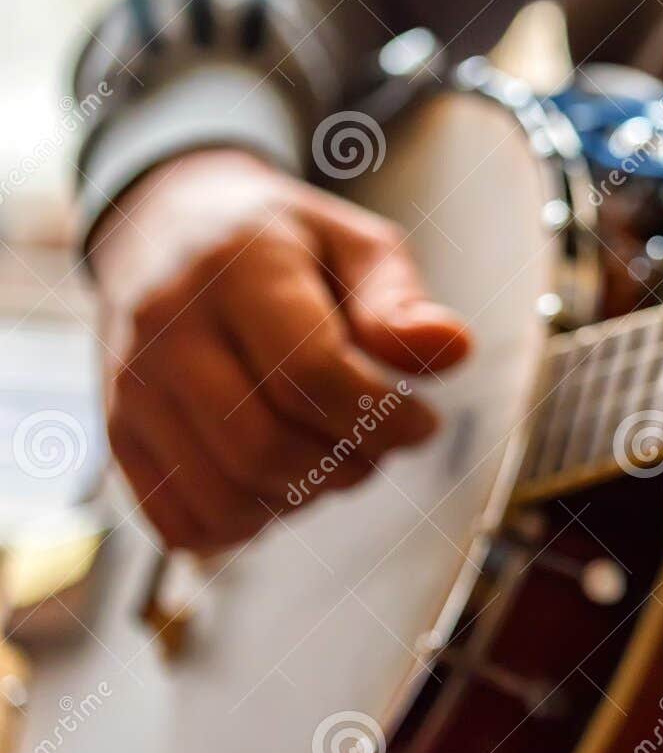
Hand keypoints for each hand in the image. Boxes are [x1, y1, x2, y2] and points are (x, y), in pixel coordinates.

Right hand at [91, 149, 472, 553]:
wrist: (166, 228)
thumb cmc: (283, 242)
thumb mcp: (356, 244)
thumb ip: (402, 302)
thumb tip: (455, 349)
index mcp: (237, 268)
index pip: (311, 372)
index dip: (384, 417)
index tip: (423, 422)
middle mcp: (168, 329)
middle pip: (265, 446)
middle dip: (347, 466)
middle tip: (379, 444)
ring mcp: (131, 387)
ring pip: (225, 495)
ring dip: (303, 499)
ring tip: (335, 458)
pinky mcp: (118, 434)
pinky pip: (181, 521)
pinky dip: (246, 525)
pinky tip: (280, 481)